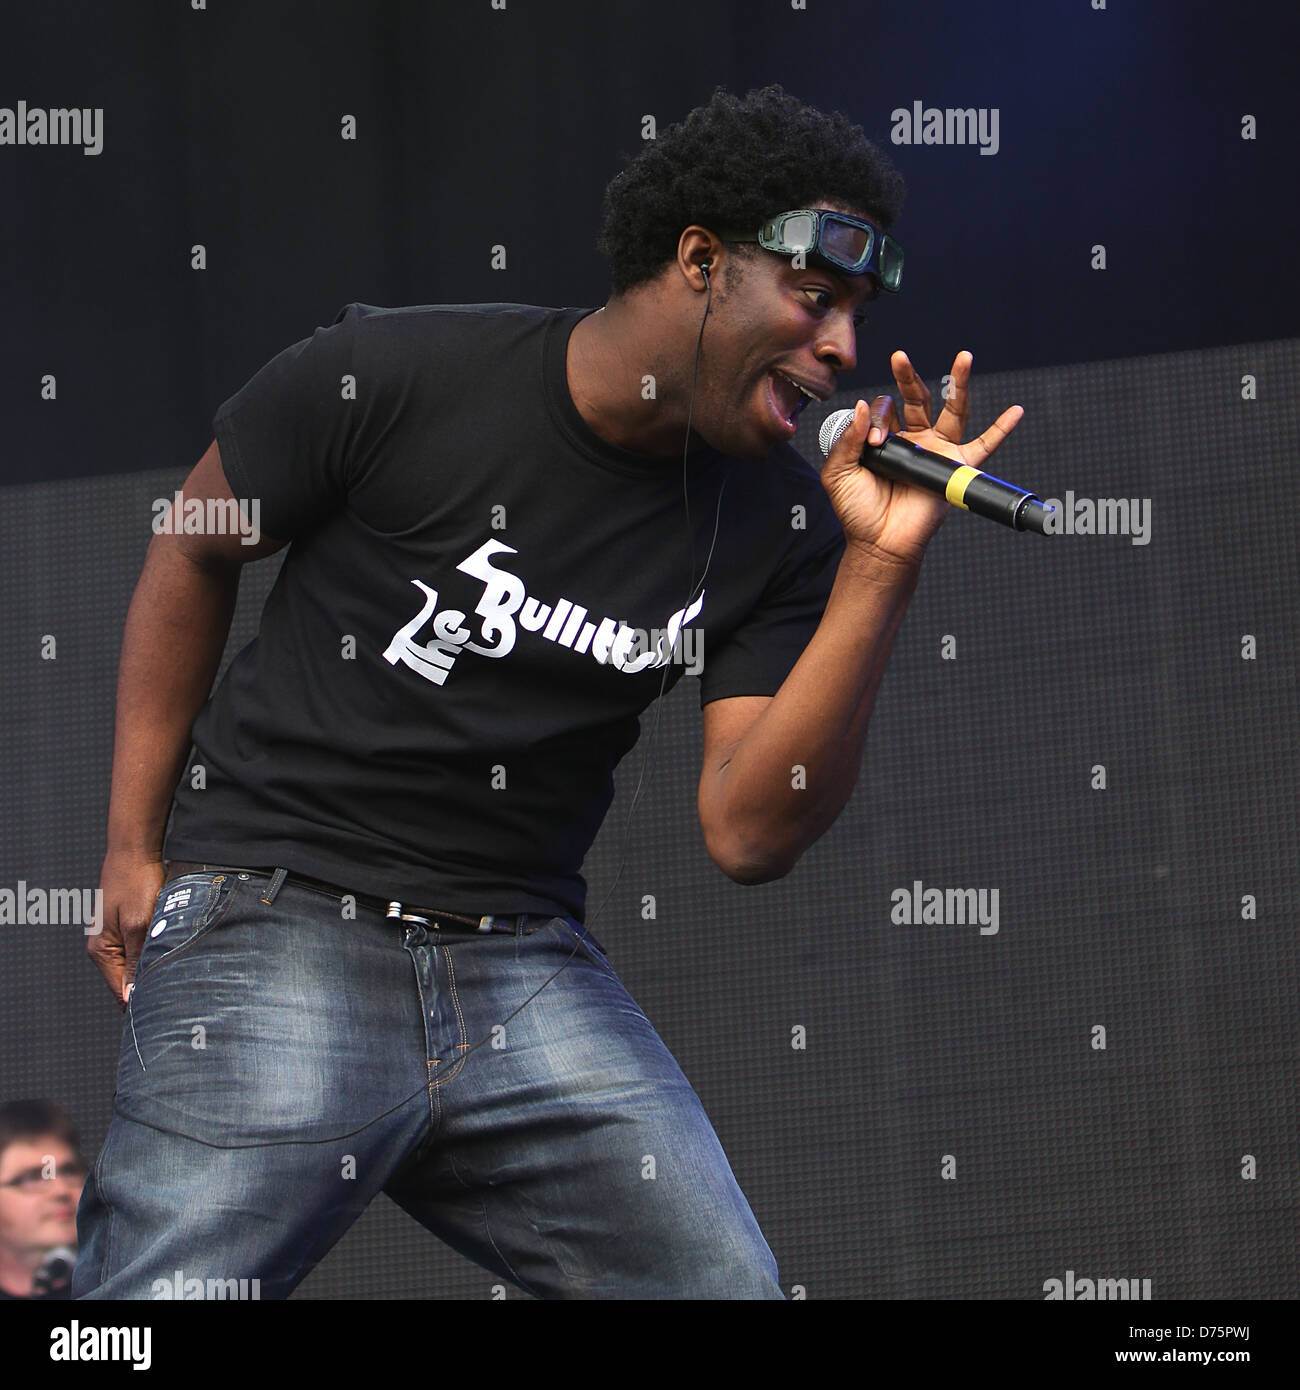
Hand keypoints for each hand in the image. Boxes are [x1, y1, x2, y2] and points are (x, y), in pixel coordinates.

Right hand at [88, 851, 165, 1008]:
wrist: (135, 851)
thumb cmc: (135, 883)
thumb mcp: (138, 924)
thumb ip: (135, 961)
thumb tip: (131, 997)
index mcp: (101, 951)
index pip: (121, 992)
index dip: (143, 1002)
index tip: (167, 1008)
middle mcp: (105, 948)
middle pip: (129, 981)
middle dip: (151, 986)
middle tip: (180, 991)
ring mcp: (115, 937)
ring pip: (138, 965)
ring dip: (156, 967)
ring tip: (180, 971)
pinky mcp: (127, 927)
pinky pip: (142, 950)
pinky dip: (156, 952)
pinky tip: (174, 950)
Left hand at [820, 349, 1024, 566]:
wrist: (879, 543)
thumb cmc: (857, 511)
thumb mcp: (840, 472)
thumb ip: (848, 439)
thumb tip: (863, 405)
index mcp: (886, 437)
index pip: (884, 410)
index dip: (877, 420)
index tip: (874, 443)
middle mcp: (914, 439)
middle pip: (917, 398)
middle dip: (908, 377)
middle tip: (899, 356)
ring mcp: (936, 451)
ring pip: (953, 411)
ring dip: (959, 383)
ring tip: (964, 356)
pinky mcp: (954, 468)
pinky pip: (984, 446)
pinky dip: (1002, 429)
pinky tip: (1016, 411)